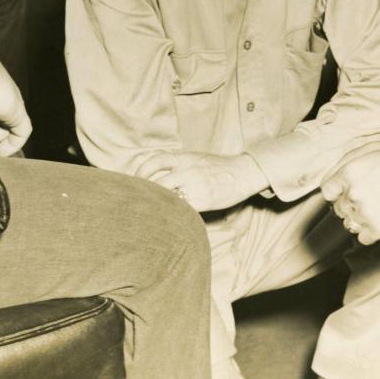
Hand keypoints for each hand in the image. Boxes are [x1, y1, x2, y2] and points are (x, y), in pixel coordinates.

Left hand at [135, 151, 267, 211]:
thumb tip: (160, 173)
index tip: (135, 181)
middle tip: (139, 203)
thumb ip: (179, 164)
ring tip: (150, 214)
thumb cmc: (219, 167)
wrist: (244, 172)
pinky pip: (183, 209)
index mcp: (185, 158)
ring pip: (168, 196)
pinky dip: (174, 214)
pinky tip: (169, 219)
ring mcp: (195, 185)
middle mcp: (187, 170)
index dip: (142, 171)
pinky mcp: (204, 200)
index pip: (156, 160)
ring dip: (158, 205)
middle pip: (158, 182)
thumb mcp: (197, 158)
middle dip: (146, 193)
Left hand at [321, 149, 379, 244]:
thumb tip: (333, 182)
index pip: (327, 191)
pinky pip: (363, 237)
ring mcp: (366, 212)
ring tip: (373, 212)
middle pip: (339, 208)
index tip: (344, 194)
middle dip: (349, 206)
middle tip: (366, 202)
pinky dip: (368, 234)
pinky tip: (378, 224)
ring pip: (349, 224)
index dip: (336, 193)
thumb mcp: (369, 152)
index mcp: (348, 173)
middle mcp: (353, 193)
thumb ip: (346, 165)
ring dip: (358, 220)